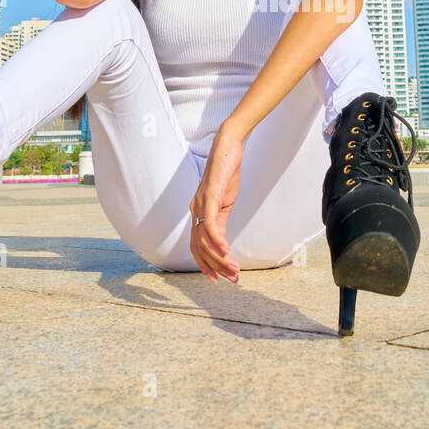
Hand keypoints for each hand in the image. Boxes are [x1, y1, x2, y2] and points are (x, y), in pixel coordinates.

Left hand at [189, 131, 243, 282]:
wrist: (227, 148)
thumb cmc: (226, 173)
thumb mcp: (225, 203)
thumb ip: (220, 222)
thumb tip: (221, 243)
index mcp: (198, 213)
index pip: (198, 246)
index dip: (206, 264)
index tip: (218, 279)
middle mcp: (195, 211)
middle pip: (199, 248)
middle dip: (215, 267)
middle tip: (232, 280)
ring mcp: (200, 204)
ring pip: (204, 240)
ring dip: (219, 258)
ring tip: (233, 270)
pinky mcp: (209, 197)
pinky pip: (209, 224)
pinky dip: (217, 240)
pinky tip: (227, 251)